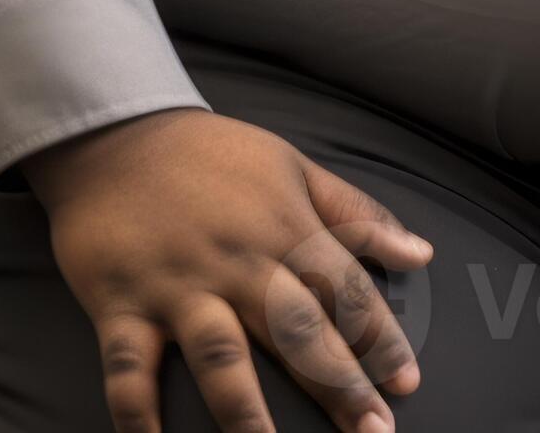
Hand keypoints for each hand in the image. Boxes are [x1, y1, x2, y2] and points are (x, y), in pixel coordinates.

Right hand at [26, 107, 431, 432]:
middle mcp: (238, 262)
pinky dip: (138, 412)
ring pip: (221, 357)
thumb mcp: (294, 169)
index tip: (407, 385)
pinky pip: (130, 367)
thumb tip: (421, 252)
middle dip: (337, 386)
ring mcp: (179, 285)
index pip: (344, 291)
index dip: (379, 339)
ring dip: (247, 413)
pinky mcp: (122, 302)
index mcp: (283, 227)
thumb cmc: (215, 156)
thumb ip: (357, 216)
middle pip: (296, 331)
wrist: (118, 135)